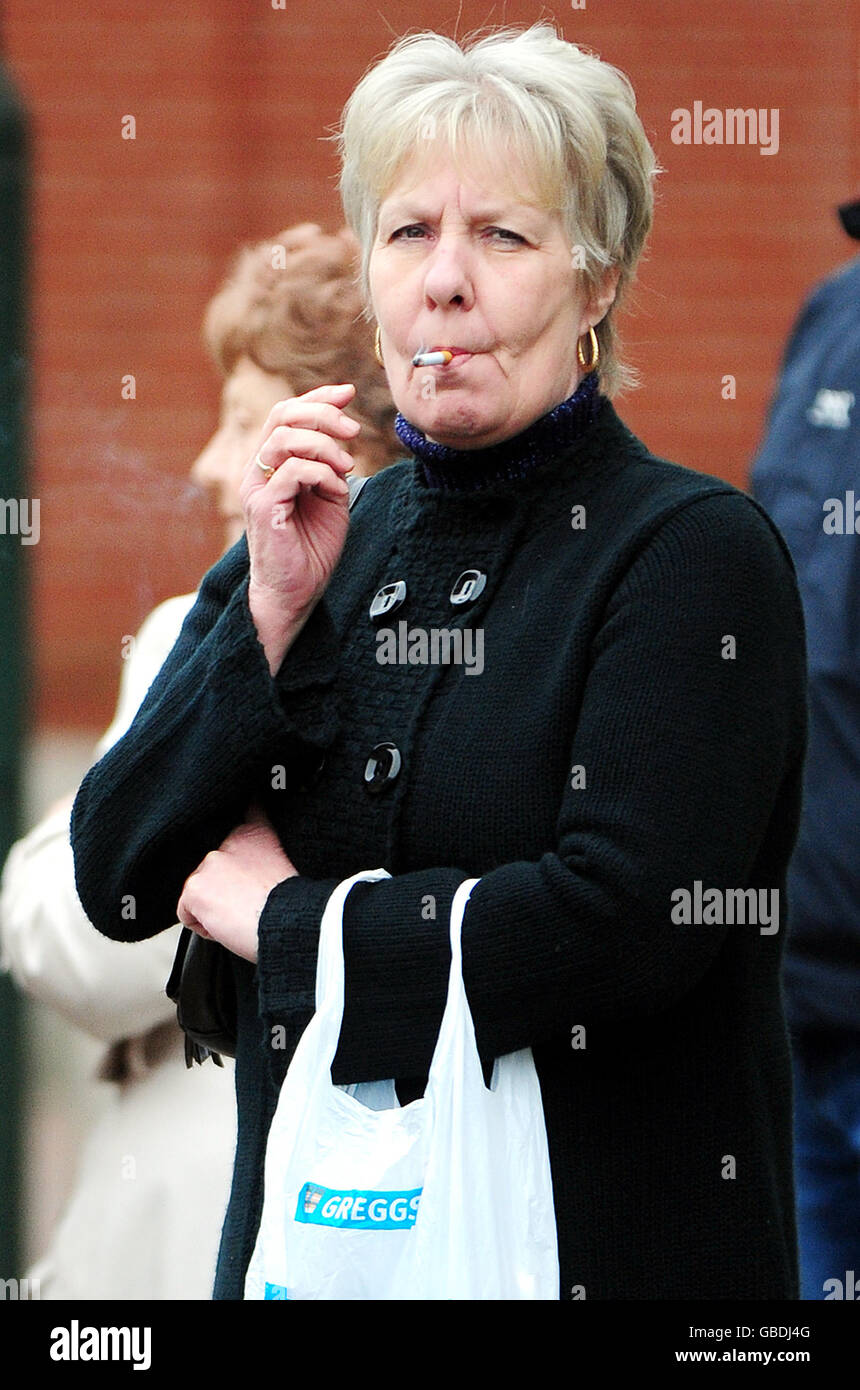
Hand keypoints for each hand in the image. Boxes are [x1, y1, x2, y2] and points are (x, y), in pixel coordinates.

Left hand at [176, 809, 297, 963]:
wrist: (290, 921)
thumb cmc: (294, 904)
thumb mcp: (285, 863)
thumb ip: (263, 853)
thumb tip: (253, 863)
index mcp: (254, 831)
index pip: (242, 812)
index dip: (236, 819)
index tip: (243, 800)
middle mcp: (228, 841)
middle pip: (213, 869)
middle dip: (224, 887)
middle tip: (250, 902)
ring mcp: (209, 863)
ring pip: (200, 893)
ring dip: (215, 908)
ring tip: (243, 916)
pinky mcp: (195, 888)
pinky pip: (188, 915)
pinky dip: (205, 928)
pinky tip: (229, 926)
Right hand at [239, 383, 359, 671]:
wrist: (296, 592)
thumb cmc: (312, 549)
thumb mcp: (330, 498)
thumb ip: (331, 466)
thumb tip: (344, 434)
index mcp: (273, 464)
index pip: (288, 414)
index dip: (318, 397)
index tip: (348, 392)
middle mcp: (259, 471)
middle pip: (282, 416)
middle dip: (322, 413)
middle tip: (354, 430)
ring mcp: (257, 488)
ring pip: (284, 439)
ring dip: (323, 444)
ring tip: (347, 465)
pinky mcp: (262, 507)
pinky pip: (291, 471)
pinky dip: (322, 474)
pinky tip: (338, 490)